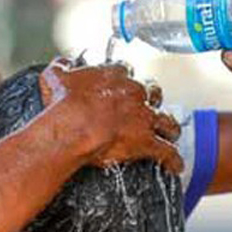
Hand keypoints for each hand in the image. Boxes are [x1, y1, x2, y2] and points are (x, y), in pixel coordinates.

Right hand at [39, 58, 182, 173]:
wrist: (72, 127)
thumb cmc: (64, 104)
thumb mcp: (55, 77)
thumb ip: (61, 67)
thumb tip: (61, 65)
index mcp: (115, 76)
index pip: (126, 71)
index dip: (124, 79)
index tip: (120, 85)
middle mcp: (134, 93)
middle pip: (152, 92)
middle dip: (151, 99)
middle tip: (147, 106)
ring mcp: (143, 117)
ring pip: (166, 120)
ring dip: (169, 127)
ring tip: (171, 132)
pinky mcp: (146, 141)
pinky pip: (166, 151)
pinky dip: (173, 159)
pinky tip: (176, 165)